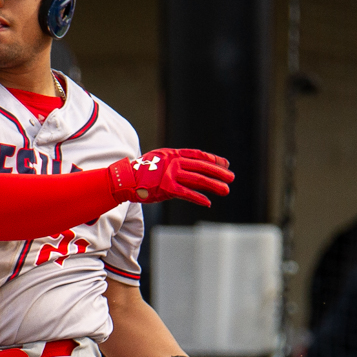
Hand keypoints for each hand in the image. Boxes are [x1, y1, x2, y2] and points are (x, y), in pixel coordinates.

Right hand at [108, 148, 233, 206]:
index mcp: (173, 154)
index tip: (226, 164)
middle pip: (201, 167)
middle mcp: (174, 162)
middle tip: (231, 178)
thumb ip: (175, 165)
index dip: (213, 159)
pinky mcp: (166, 188)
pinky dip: (198, 198)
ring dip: (213, 185)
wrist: (125, 179)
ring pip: (197, 179)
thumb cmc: (142, 173)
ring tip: (226, 190)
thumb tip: (191, 172)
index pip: (198, 155)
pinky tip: (207, 202)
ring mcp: (170, 174)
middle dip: (218, 172)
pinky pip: (186, 193)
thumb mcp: (159, 162)